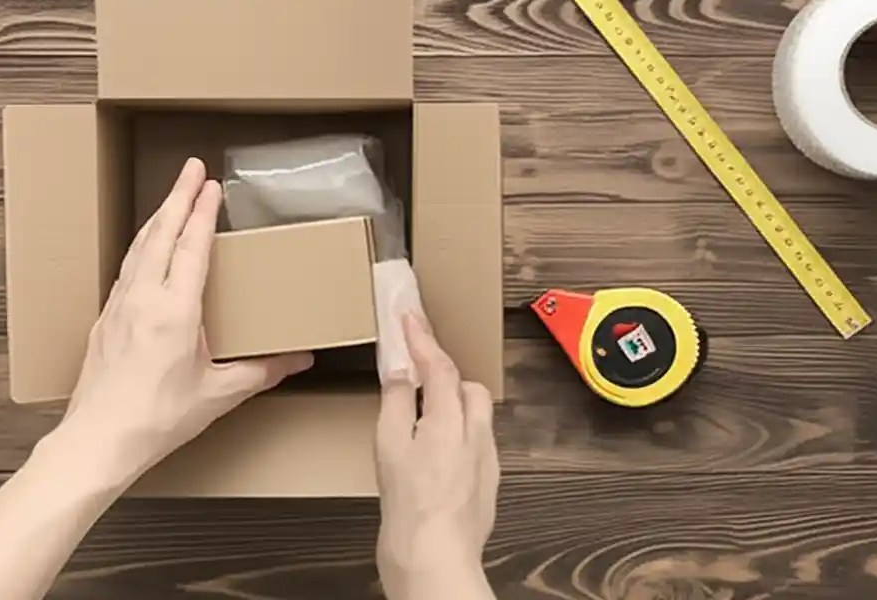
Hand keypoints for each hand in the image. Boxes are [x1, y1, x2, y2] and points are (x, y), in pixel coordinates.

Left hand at [48, 158, 313, 481]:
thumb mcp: (218, 395)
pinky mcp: (105, 320)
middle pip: (159, 233)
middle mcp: (142, 299)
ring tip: (172, 198)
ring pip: (138, 248)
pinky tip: (146, 250)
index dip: (202, 213)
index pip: (191, 247)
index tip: (211, 186)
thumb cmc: (156, 419)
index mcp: (174, 311)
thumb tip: (299, 359)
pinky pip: (126, 270)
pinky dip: (141, 247)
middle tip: (190, 168)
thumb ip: (261, 371)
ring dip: (157, 218)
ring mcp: (119, 306)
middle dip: (177, 197)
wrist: (99, 440)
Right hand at [375, 313, 498, 599]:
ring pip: (475, 416)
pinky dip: (456, 435)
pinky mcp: (487, 484)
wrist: (434, 560)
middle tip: (416, 374)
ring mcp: (486, 461)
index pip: (440, 365)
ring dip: (452, 406)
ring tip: (422, 416)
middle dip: (445, 375)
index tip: (410, 316)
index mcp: (449, 420)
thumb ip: (397, 403)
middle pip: (467, 388)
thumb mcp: (389, 448)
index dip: (423, 337)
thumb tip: (402, 372)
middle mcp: (476, 436)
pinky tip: (435, 453)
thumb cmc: (410, 512)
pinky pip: (476, 444)